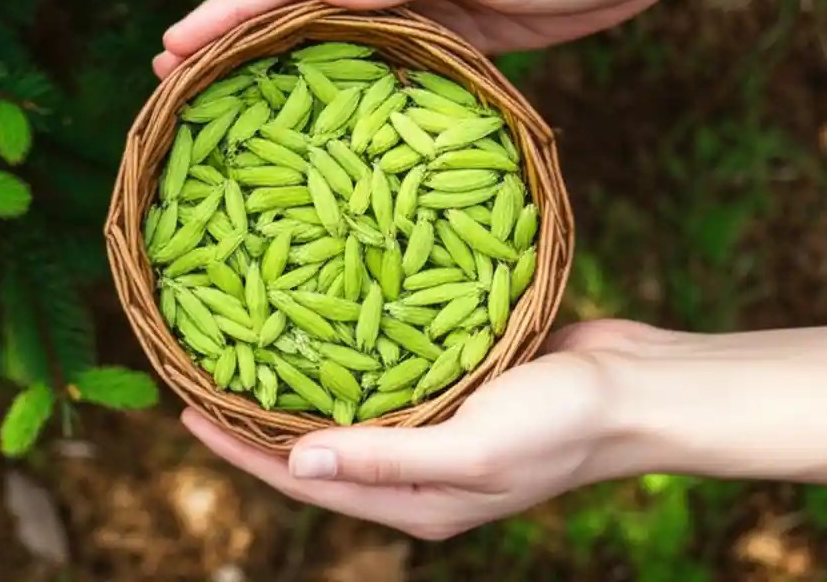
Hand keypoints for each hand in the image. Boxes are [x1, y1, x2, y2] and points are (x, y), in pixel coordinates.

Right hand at [155, 0, 693, 77]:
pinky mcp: (452, 33)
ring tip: (224, 102)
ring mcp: (420, 1)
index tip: (171, 46)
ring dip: (276, 65)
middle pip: (293, 5)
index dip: (227, 11)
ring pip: (330, 37)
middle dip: (231, 38)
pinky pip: (380, 61)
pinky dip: (340, 83)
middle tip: (170, 82)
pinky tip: (322, 116)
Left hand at [181, 320, 672, 539]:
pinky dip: (349, 356)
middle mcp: (418, 473)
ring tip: (248, 346)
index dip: (243, 450)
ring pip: (350, 410)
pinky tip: (323, 323)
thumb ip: (385, 461)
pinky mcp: (458, 389)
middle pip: (318, 449)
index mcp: (415, 502)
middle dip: (261, 420)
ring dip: (303, 384)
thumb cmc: (561, 425)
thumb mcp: (471, 450)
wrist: (638, 388)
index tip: (187, 412)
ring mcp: (438, 431)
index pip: (305, 481)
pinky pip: (387, 377)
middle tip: (204, 373)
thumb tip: (294, 466)